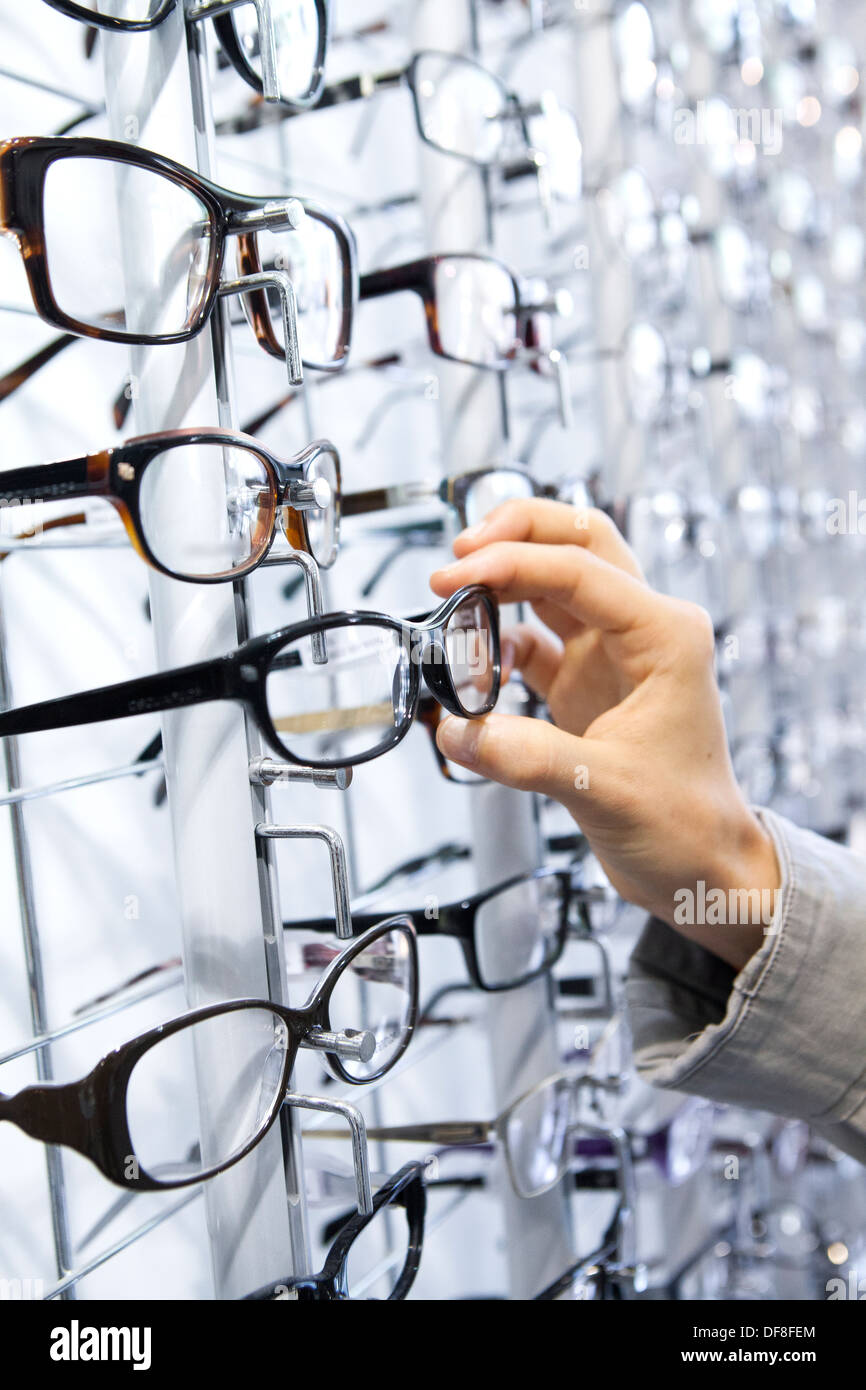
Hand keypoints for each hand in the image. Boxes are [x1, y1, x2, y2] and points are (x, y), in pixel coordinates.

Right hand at [430, 499, 779, 970]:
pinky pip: (536, 639)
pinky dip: (499, 640)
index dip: (510, 564)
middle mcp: (643, 632)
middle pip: (578, 542)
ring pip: (556, 581)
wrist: (703, 868)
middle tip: (461, 552)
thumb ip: (524, 755)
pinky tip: (473, 666)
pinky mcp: (588, 683)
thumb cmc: (685, 824)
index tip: (455, 576)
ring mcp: (614, 654)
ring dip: (505, 578)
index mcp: (665, 636)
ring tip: (455, 594)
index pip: (579, 570)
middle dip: (517, 533)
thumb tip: (454, 728)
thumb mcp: (603, 788)